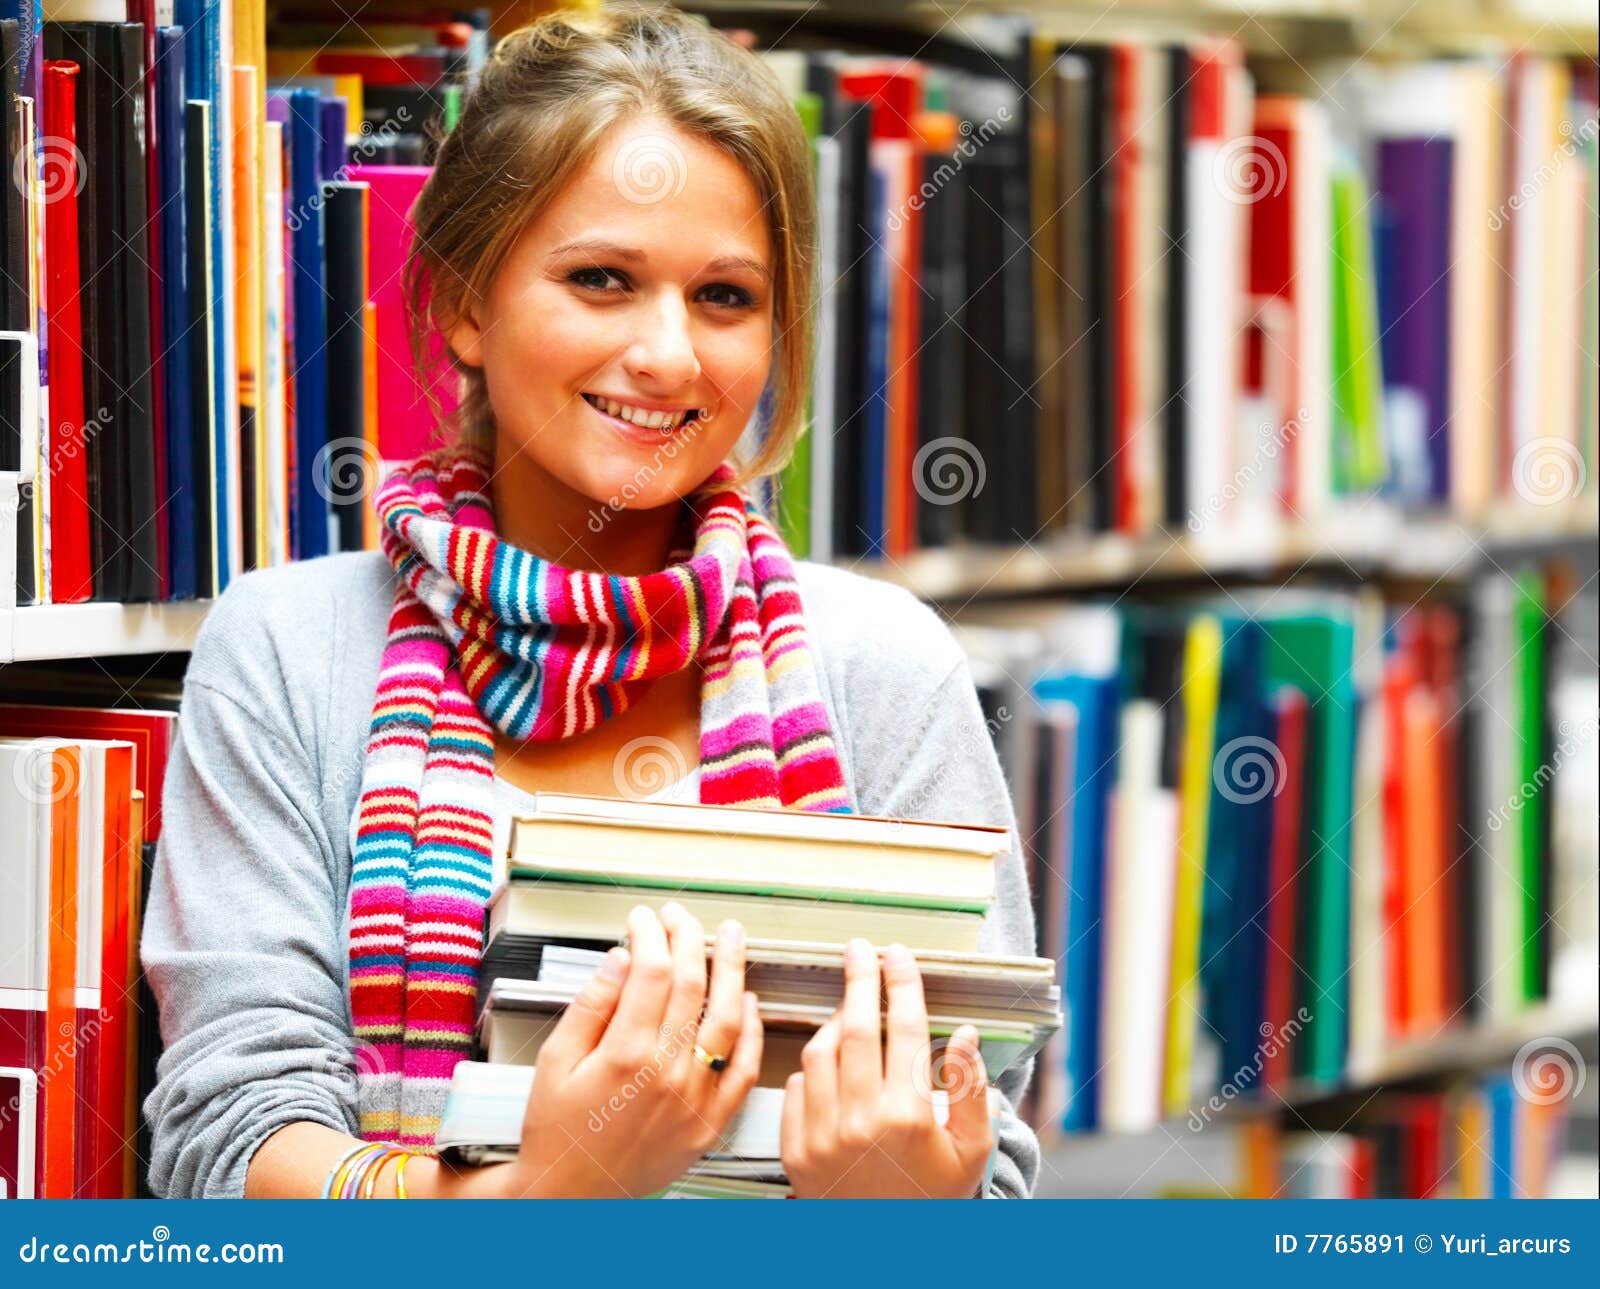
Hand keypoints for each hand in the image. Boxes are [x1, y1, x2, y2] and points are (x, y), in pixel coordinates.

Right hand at [502, 901, 762, 1196]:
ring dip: (732, 969)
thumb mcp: (554, 1062)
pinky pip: (743, 1070)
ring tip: (731, 937)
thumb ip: (590, 1006)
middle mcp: (665, 1074)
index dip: (651, 933)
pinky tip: (748, 1003)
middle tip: (681, 916)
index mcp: (624, 1055)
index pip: (651, 971)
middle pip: (691, 985)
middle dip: (689, 938)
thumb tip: (620, 959)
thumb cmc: (557, 1133)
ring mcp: (694, 1099)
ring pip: (727, 1018)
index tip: (644, 918)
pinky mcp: (709, 1123)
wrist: (571, 1197)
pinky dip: (750, 1032)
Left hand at [779, 939, 993, 1198]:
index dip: (903, 983)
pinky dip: (811, 1067)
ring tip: (851, 1008)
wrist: (884, 1253)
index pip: (906, 1028)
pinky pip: (795, 1088)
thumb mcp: (970, 1152)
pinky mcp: (795, 1150)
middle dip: (860, 978)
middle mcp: (861, 1121)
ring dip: (834, 1021)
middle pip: (858, 1027)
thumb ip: (971, 1090)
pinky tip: (829, 1061)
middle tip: (860, 949)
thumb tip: (964, 1034)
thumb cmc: (932, 1200)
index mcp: (910, 1116)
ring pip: (819, 1052)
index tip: (899, 955)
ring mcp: (822, 1135)